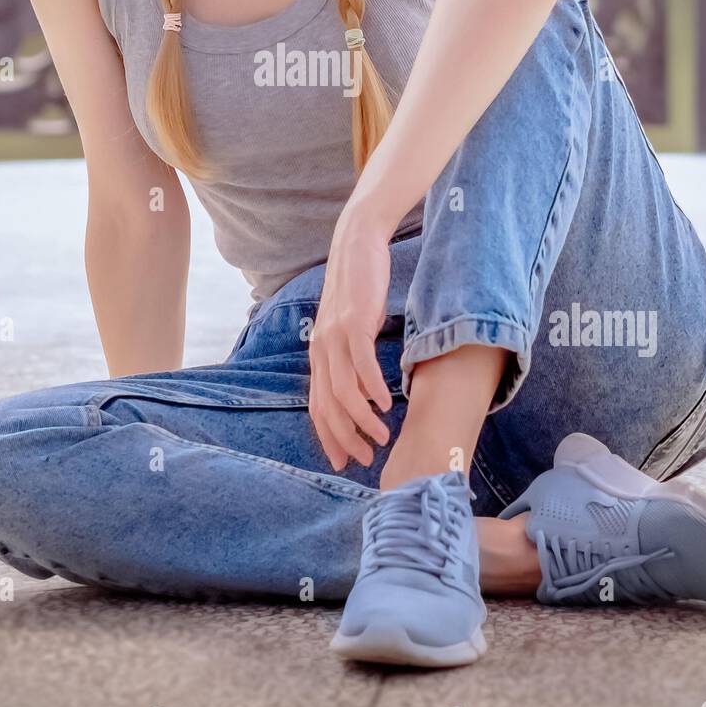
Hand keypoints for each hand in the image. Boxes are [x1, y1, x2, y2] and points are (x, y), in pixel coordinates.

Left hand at [308, 208, 394, 470]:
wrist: (357, 245)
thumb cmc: (359, 289)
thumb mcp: (350, 329)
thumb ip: (350, 358)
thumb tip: (363, 391)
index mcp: (318, 354)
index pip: (318, 407)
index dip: (330, 438)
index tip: (345, 461)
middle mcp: (321, 349)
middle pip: (328, 407)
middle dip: (346, 438)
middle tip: (366, 457)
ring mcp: (335, 337)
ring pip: (344, 392)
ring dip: (362, 420)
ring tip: (382, 435)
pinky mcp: (354, 323)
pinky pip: (361, 364)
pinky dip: (374, 388)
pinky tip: (387, 403)